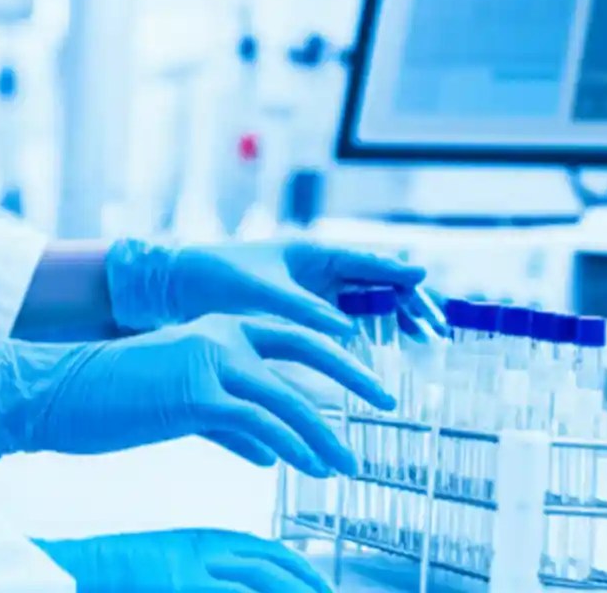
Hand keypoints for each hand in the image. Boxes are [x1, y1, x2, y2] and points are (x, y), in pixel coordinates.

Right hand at [0, 315, 393, 475]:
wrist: (59, 394)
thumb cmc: (115, 401)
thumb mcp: (181, 406)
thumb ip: (231, 422)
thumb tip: (271, 452)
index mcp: (219, 326)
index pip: (293, 336)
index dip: (335, 358)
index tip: (366, 383)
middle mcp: (221, 333)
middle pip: (306, 351)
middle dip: (354, 378)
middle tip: (390, 403)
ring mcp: (209, 360)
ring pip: (288, 398)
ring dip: (324, 436)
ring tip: (349, 465)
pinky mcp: (195, 394)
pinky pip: (259, 423)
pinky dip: (290, 446)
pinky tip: (308, 467)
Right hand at [36, 529, 331, 592]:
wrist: (74, 566)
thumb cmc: (118, 571)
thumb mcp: (169, 562)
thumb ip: (204, 571)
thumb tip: (233, 578)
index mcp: (206, 539)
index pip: (271, 552)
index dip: (305, 572)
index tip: (324, 590)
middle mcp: (207, 547)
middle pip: (277, 563)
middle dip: (312, 584)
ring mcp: (194, 567)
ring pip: (266, 577)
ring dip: (297, 591)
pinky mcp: (180, 583)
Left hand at [106, 239, 440, 338]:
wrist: (171, 291)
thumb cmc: (211, 279)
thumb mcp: (260, 293)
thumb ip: (304, 310)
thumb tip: (350, 331)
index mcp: (310, 252)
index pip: (366, 261)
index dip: (398, 274)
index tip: (424, 283)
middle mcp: (316, 270)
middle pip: (376, 283)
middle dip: (409, 302)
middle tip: (435, 328)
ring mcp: (310, 293)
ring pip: (366, 303)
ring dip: (395, 319)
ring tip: (423, 341)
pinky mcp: (298, 316)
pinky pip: (345, 323)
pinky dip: (369, 334)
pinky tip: (384, 353)